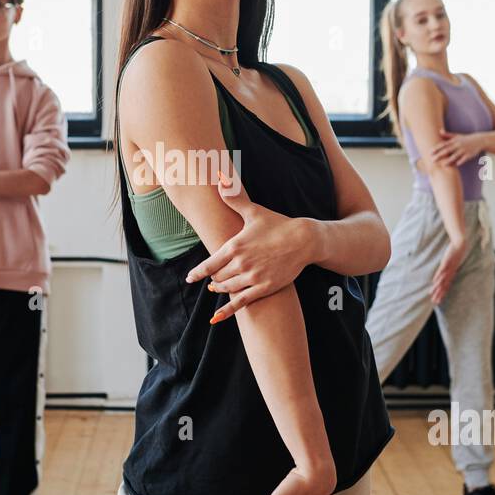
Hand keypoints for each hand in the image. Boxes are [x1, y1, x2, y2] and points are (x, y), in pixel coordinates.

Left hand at [183, 170, 313, 324]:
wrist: (304, 240)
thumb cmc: (277, 224)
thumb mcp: (254, 211)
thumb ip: (234, 198)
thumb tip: (220, 177)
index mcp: (235, 246)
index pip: (209, 264)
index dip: (198, 273)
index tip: (190, 278)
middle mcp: (241, 264)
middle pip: (218, 278)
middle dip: (214, 279)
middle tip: (210, 279)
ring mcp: (252, 277)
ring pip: (227, 289)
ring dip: (220, 290)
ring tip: (217, 289)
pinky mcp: (264, 288)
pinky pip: (240, 303)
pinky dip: (226, 312)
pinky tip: (216, 318)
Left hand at [430, 129, 481, 167]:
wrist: (479, 140)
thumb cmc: (466, 139)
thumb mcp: (457, 136)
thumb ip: (447, 135)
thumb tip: (439, 131)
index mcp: (454, 141)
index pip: (443, 145)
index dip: (436, 148)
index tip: (430, 152)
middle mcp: (458, 145)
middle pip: (447, 150)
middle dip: (440, 155)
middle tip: (432, 160)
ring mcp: (464, 150)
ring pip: (455, 155)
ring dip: (449, 160)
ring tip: (443, 165)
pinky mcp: (469, 154)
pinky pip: (464, 158)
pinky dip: (461, 161)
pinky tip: (456, 165)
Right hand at [430, 233, 470, 303]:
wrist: (460, 245)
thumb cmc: (455, 253)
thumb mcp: (451, 263)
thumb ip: (446, 269)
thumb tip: (443, 272)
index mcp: (451, 274)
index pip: (446, 287)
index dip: (442, 294)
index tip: (437, 302)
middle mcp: (450, 273)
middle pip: (444, 286)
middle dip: (439, 294)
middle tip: (434, 302)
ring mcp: (448, 268)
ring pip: (442, 280)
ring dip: (437, 287)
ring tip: (432, 293)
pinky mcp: (446, 262)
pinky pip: (442, 270)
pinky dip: (438, 276)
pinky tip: (434, 281)